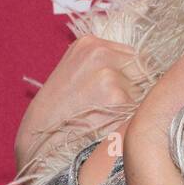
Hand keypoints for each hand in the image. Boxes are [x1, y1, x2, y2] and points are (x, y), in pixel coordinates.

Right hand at [15, 36, 146, 170]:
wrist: (39, 141)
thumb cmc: (58, 112)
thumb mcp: (75, 72)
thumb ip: (105, 64)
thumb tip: (143, 67)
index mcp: (90, 43)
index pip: (134, 56)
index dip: (131, 78)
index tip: (117, 93)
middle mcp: (101, 52)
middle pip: (143, 71)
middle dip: (135, 90)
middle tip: (108, 108)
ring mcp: (110, 75)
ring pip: (144, 91)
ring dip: (133, 106)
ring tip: (104, 117)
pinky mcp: (118, 99)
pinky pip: (140, 109)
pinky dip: (129, 120)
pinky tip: (108, 126)